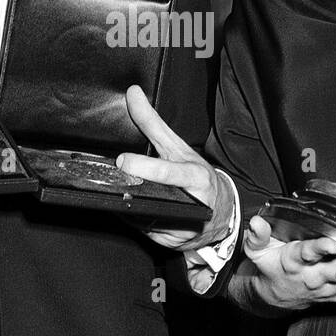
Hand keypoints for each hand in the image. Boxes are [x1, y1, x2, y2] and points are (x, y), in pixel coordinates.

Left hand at [115, 84, 235, 249]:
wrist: (221, 212)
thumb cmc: (196, 175)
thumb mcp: (176, 146)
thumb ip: (152, 122)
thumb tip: (132, 93)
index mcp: (196, 177)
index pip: (170, 172)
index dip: (147, 168)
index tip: (124, 161)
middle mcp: (193, 205)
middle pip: (157, 201)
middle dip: (134, 195)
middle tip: (115, 184)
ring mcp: (182, 228)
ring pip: (145, 219)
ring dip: (128, 208)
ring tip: (115, 193)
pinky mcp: (171, 243)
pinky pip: (142, 231)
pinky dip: (131, 220)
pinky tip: (126, 209)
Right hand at [239, 214, 335, 311]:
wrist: (272, 298)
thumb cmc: (269, 266)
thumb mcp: (256, 251)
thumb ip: (257, 236)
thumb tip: (256, 222)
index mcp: (293, 262)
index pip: (306, 253)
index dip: (318, 249)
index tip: (332, 245)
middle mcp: (314, 277)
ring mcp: (329, 288)